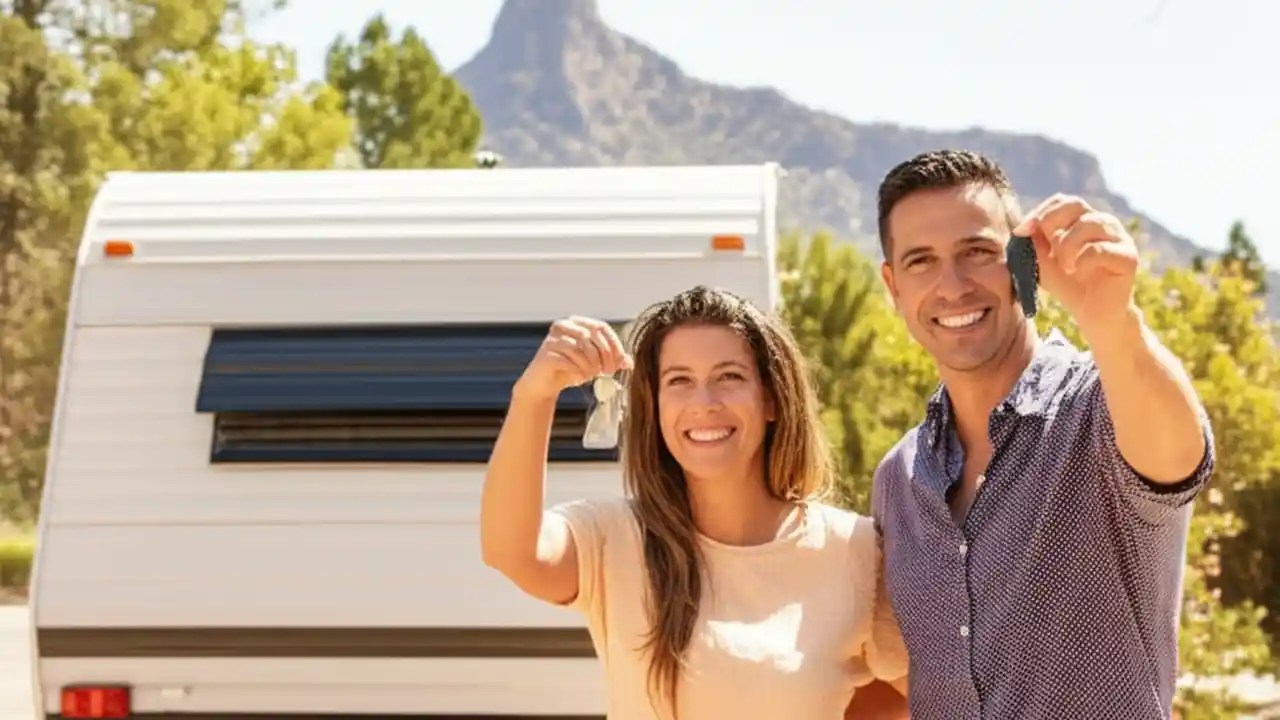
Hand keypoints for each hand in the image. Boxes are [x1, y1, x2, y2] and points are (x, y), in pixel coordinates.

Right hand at [513, 316, 632, 402]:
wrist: (544, 384)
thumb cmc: (571, 369)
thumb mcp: (595, 363)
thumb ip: (612, 360)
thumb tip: (629, 363)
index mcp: (577, 322)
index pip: (601, 327)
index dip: (613, 344)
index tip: (620, 363)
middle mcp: (563, 326)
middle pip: (591, 336)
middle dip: (604, 356)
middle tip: (609, 372)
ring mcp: (552, 339)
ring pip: (580, 348)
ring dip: (591, 365)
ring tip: (593, 375)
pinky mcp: (545, 354)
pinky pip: (568, 360)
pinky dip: (579, 370)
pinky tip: (581, 377)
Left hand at [1012, 193, 1139, 332]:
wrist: (1093, 314)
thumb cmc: (1069, 285)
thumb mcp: (1043, 264)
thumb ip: (1035, 244)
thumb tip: (1025, 229)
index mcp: (1082, 220)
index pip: (1062, 201)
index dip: (1040, 212)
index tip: (1021, 232)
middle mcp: (1102, 223)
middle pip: (1075, 204)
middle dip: (1051, 222)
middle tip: (1044, 247)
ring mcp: (1118, 237)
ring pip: (1089, 223)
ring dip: (1067, 245)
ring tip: (1064, 266)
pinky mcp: (1128, 256)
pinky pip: (1101, 249)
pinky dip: (1082, 259)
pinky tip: (1076, 271)